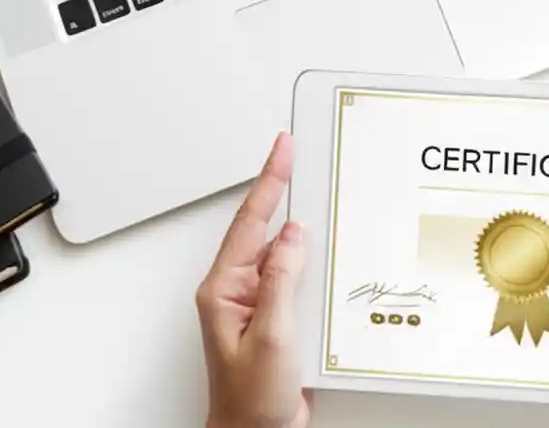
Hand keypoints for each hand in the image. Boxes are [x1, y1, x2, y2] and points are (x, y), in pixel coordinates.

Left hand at [197, 133, 309, 427]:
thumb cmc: (251, 400)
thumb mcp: (272, 335)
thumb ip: (281, 280)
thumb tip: (291, 234)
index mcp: (224, 289)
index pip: (250, 222)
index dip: (269, 180)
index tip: (282, 148)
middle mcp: (236, 291)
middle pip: (262, 229)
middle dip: (281, 191)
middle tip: (297, 153)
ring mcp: (255, 304)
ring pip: (281, 253)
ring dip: (300, 230)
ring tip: (316, 195)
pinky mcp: (274, 319)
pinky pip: (293, 279)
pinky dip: (310, 264)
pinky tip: (324, 256)